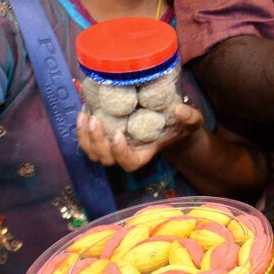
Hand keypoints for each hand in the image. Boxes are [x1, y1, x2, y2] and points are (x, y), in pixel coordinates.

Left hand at [78, 102, 205, 172]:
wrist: (168, 121)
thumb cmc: (181, 126)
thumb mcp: (192, 121)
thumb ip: (190, 117)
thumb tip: (179, 110)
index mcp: (143, 155)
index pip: (128, 164)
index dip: (120, 153)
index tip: (119, 135)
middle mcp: (125, 154)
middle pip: (105, 159)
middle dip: (97, 142)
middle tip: (96, 120)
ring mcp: (112, 147)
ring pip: (92, 151)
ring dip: (84, 136)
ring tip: (85, 115)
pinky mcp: (104, 135)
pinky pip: (87, 139)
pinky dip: (81, 128)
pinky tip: (84, 110)